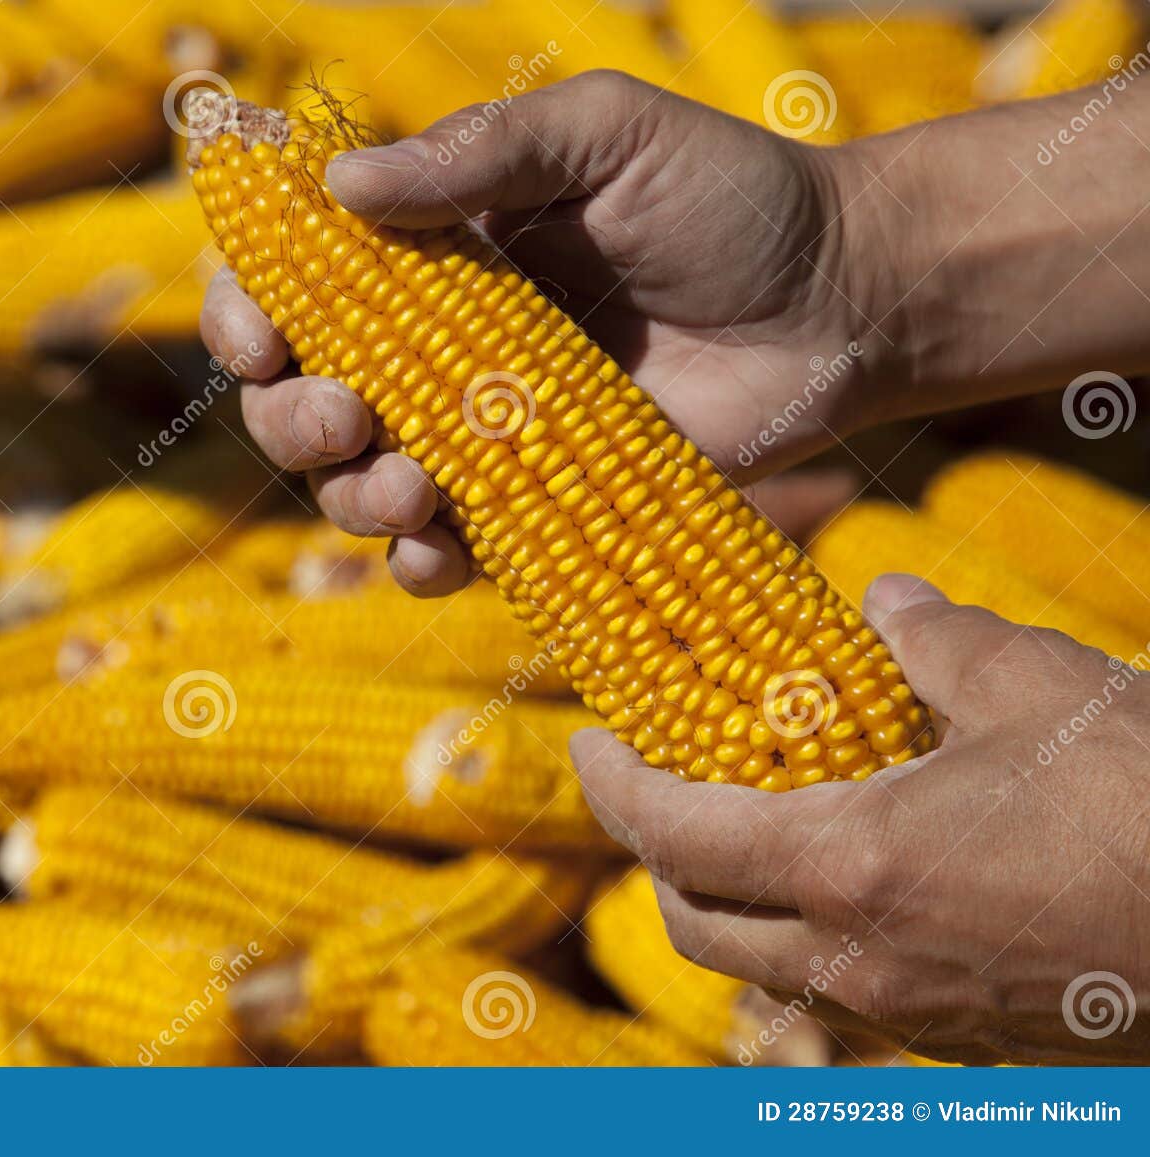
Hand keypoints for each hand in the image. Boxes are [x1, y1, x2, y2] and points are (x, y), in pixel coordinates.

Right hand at [201, 70, 885, 595]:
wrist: (841, 304)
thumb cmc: (730, 198)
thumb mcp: (606, 136)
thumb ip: (482, 153)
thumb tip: (339, 186)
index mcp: (436, 249)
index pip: (302, 282)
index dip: (251, 313)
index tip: (260, 339)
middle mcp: (440, 347)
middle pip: (305, 398)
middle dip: (294, 419)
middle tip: (346, 418)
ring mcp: (483, 436)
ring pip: (358, 485)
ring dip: (352, 497)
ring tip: (413, 488)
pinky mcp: (537, 508)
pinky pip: (447, 551)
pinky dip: (422, 562)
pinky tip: (441, 550)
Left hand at [573, 573, 1149, 1063]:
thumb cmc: (1149, 805)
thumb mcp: (1035, 687)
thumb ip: (936, 640)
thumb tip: (885, 600)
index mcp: (848, 866)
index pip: (673, 834)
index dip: (613, 786)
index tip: (591, 741)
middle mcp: (857, 956)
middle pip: (693, 924)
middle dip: (656, 854)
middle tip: (661, 785)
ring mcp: (907, 1011)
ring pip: (761, 971)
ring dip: (728, 901)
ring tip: (750, 824)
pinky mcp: (960, 1038)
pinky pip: (840, 992)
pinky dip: (806, 935)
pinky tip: (853, 876)